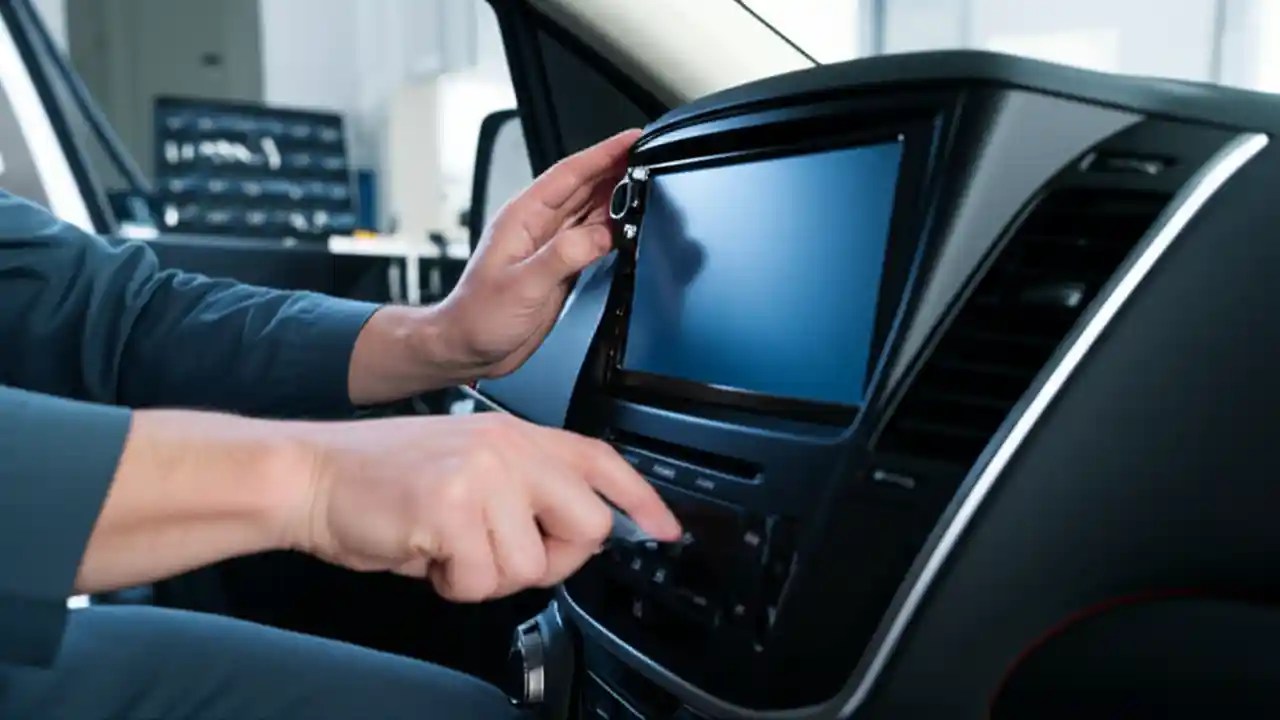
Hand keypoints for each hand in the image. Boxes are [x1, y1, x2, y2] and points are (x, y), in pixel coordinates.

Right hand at [292, 412, 680, 600]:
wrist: (310, 475)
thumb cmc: (382, 479)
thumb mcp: (465, 465)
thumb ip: (521, 491)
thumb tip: (570, 538)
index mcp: (514, 435)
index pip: (600, 460)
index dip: (642, 499)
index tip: (667, 529)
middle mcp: (507, 448)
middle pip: (588, 525)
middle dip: (554, 558)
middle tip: (504, 553)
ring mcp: (483, 474)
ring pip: (534, 566)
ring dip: (490, 575)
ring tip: (450, 547)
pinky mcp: (452, 508)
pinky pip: (483, 580)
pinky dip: (455, 584)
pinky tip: (429, 554)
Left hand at [432, 129, 640, 378]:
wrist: (468, 348)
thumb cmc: (479, 316)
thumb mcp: (523, 284)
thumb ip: (564, 255)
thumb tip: (602, 234)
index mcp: (524, 217)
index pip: (569, 174)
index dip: (603, 154)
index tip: (632, 140)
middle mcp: (538, 227)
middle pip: (584, 187)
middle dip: (618, 169)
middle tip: (652, 157)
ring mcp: (549, 246)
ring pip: (591, 211)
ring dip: (619, 197)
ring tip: (650, 185)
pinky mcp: (559, 269)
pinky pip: (592, 240)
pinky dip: (614, 230)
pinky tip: (629, 229)